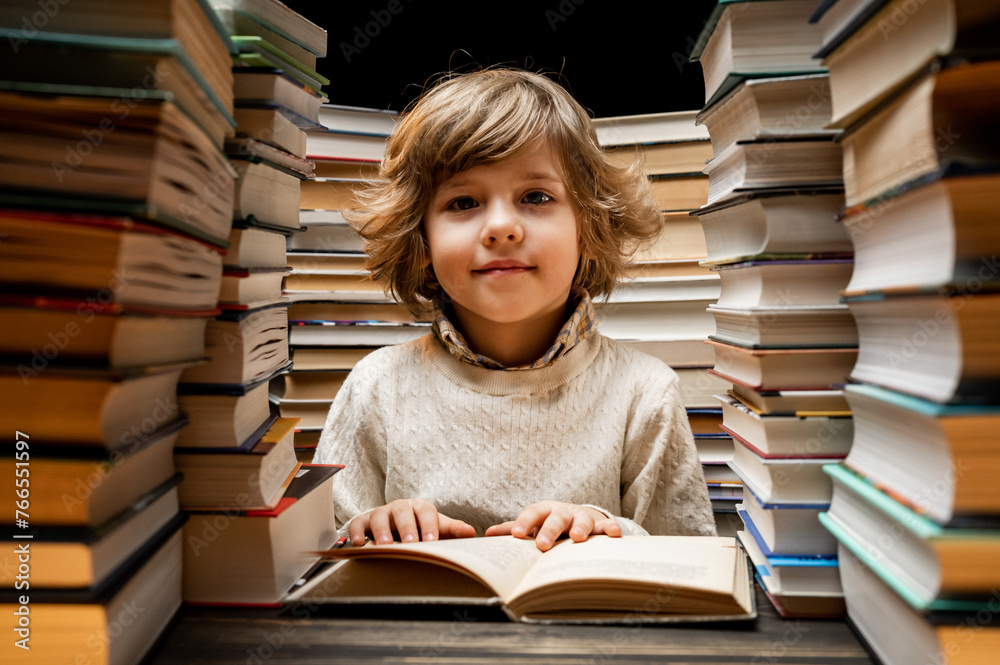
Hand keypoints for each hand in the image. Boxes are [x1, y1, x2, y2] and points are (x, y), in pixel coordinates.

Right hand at [348, 498, 475, 545]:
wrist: (398, 525)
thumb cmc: (421, 527)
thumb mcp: (437, 527)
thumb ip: (453, 530)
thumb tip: (471, 532)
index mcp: (420, 507)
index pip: (426, 511)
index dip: (428, 525)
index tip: (431, 541)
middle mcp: (400, 507)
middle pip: (402, 511)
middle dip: (406, 527)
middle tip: (410, 543)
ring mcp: (381, 512)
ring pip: (379, 516)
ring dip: (382, 531)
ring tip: (385, 545)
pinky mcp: (364, 520)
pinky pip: (358, 523)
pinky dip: (357, 532)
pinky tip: (359, 543)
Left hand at [484, 501, 622, 550]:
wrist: (580, 517)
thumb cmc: (551, 523)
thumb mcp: (534, 523)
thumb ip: (514, 529)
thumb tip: (488, 535)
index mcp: (544, 510)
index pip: (532, 513)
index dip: (524, 523)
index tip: (515, 535)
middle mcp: (563, 512)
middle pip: (555, 519)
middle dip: (549, 531)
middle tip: (542, 545)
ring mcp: (582, 517)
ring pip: (581, 521)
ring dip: (580, 528)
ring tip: (578, 538)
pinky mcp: (599, 525)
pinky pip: (606, 527)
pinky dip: (611, 529)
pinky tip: (615, 534)